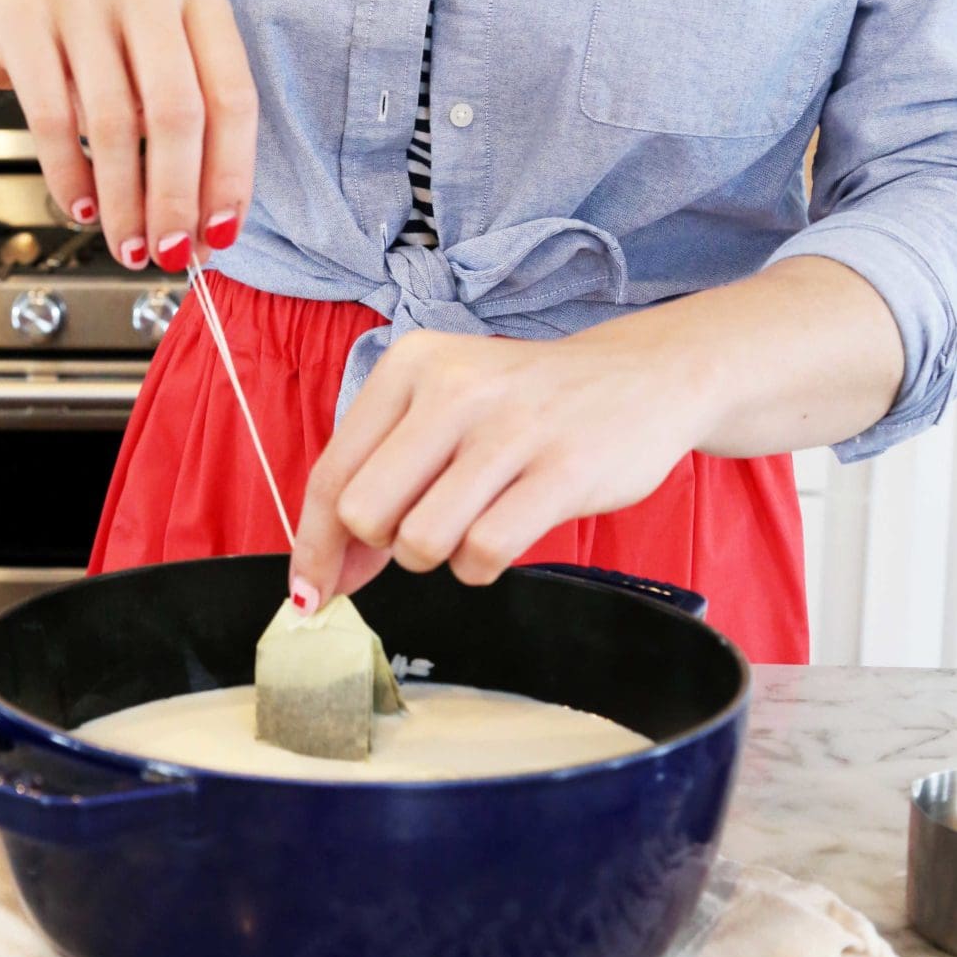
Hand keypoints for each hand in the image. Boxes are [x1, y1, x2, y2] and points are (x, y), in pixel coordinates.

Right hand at [0, 0, 257, 269]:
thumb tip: (207, 230)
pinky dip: (69, 176)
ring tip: (127, 244)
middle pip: (177, 111)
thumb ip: (188, 131)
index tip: (220, 233)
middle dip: (176, 199)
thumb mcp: (150, 66)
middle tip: (170, 252)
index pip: (231, 96)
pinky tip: (81, 207)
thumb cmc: (87, 46)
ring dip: (123, 201)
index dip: (230, 175)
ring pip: (114, 121)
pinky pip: (51, 118)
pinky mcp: (20, 15)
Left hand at [288, 323, 719, 608]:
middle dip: (385, 547)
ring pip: (422, 541)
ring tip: (473, 523)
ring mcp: (510, 429)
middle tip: (424, 532)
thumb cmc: (527, 406)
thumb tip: (324, 576)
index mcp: (410, 366)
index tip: (313, 589)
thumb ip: (380, 480)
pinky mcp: (563, 470)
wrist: (643, 377)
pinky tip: (503, 534)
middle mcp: (454, 388)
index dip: (316, 545)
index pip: (332, 473)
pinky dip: (483, 566)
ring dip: (439, 557)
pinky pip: (485, 553)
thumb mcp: (443, 412)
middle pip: (365, 514)